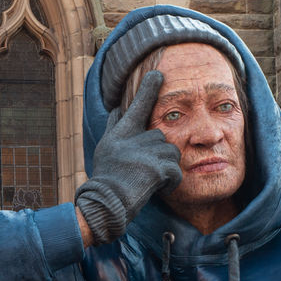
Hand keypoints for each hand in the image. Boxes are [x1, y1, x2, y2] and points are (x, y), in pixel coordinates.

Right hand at [76, 71, 181, 245]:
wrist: (105, 205)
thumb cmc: (106, 180)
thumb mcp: (105, 149)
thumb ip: (114, 126)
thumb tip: (118, 106)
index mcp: (120, 134)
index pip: (137, 106)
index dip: (148, 89)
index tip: (158, 74)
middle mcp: (132, 139)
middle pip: (161, 137)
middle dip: (159, 154)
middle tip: (145, 172)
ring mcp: (144, 153)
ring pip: (171, 152)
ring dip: (166, 168)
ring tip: (150, 181)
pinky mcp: (156, 168)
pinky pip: (175, 170)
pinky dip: (172, 182)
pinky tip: (160, 188)